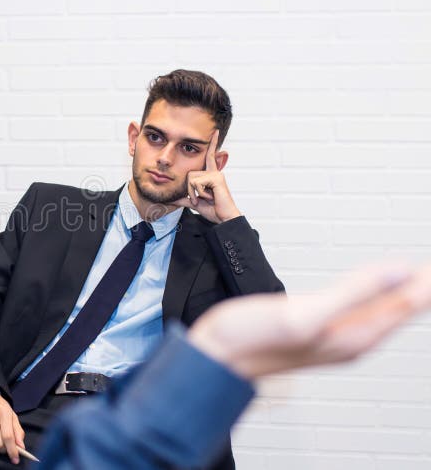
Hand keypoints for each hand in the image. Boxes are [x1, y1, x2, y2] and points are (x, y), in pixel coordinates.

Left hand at [173, 130, 240, 223]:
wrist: (224, 219)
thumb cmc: (213, 210)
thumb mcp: (194, 202)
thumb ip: (183, 199)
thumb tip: (170, 200)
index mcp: (210, 175)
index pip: (210, 156)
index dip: (212, 144)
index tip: (215, 131)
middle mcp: (214, 172)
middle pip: (189, 174)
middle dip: (189, 190)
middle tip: (199, 199)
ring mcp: (216, 174)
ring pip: (191, 179)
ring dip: (194, 192)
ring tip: (205, 198)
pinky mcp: (216, 178)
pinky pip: (197, 183)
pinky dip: (199, 193)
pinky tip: (209, 197)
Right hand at [188, 263, 430, 379]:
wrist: (216, 355)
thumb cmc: (251, 340)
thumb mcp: (303, 314)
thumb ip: (353, 292)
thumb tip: (401, 271)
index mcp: (355, 334)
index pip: (409, 301)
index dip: (427, 281)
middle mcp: (352, 337)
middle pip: (404, 305)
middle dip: (423, 285)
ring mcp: (337, 333)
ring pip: (387, 306)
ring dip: (409, 289)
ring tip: (424, 273)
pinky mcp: (321, 326)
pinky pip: (365, 306)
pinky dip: (383, 292)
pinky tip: (384, 287)